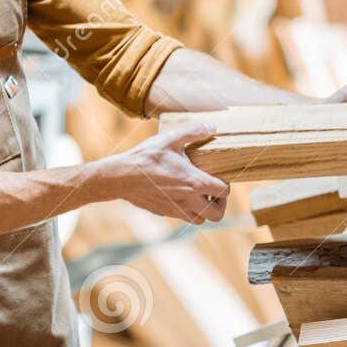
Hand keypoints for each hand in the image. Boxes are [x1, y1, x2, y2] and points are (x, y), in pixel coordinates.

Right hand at [104, 122, 230, 223]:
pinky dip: (188, 210)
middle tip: (213, 192)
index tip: (218, 177)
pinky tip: (180, 194)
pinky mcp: (165, 213)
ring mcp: (176, 209)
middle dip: (220, 204)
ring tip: (198, 195)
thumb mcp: (170, 138)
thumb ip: (193, 131)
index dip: (225, 185)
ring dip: (204, 209)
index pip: (224, 192)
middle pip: (217, 215)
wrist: (121, 176)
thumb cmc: (146, 157)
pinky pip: (184, 218)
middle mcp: (188, 200)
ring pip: (200, 220)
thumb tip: (211, 126)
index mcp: (194, 182)